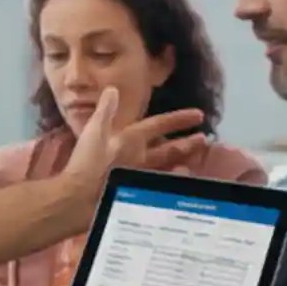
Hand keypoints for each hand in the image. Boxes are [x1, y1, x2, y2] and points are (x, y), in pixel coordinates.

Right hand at [63, 87, 206, 199]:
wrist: (82, 196)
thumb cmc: (86, 162)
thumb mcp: (92, 130)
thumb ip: (105, 110)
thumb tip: (114, 89)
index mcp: (132, 139)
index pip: (160, 125)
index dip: (179, 119)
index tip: (199, 115)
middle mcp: (141, 157)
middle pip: (170, 149)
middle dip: (187, 143)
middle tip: (204, 139)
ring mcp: (140, 176)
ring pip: (166, 168)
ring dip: (180, 163)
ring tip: (191, 163)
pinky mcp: (135, 193)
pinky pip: (156, 186)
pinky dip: (167, 183)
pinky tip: (173, 186)